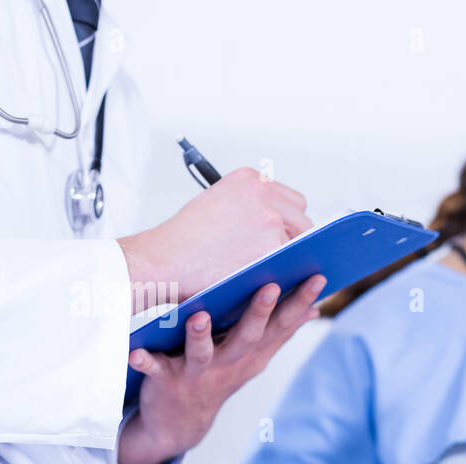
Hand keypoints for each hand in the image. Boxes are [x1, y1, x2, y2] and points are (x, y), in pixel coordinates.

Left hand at [117, 276, 325, 463]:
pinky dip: (145, 363)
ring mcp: (199, 373)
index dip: (302, 302)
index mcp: (252, 353)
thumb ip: (281, 332)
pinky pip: (155, 370)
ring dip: (200, 337)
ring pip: (202, 354)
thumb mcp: (256, 357)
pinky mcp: (167, 381)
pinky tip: (136, 353)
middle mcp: (230, 363)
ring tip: (199, 317)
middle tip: (270, 286)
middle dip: (259, 313)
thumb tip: (314, 309)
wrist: (181, 422)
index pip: (283, 325)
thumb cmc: (219, 378)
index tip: (320, 276)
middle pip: (248, 338)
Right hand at [118, 167, 311, 306]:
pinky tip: (269, 282)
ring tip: (271, 273)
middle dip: (295, 241)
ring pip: (301, 245)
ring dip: (289, 259)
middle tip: (283, 260)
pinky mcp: (272, 247)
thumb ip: (249, 208)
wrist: (162, 260)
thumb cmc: (183, 241)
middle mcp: (263, 193)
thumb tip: (278, 228)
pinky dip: (282, 275)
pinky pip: (292, 265)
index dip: (288, 223)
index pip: (291, 201)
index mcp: (249, 179)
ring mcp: (270, 219)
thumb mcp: (216, 204)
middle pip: (303, 220)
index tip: (285, 238)